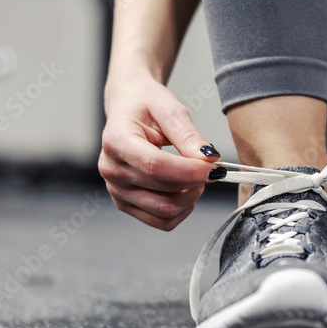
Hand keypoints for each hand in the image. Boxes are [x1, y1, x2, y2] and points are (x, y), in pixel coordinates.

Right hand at [99, 75, 219, 229]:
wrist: (128, 109)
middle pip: (163, 190)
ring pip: (164, 210)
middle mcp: (111, 170)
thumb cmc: (147, 106)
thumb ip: (188, 135)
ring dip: (191, 197)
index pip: (155, 165)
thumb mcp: (170, 109)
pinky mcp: (125, 203)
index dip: (189, 171)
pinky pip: (161, 221)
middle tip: (210, 166)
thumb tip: (208, 158)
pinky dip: (181, 210)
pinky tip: (187, 191)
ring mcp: (116, 190)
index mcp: (116, 141)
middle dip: (195, 181)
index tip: (215, 168)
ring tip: (198, 177)